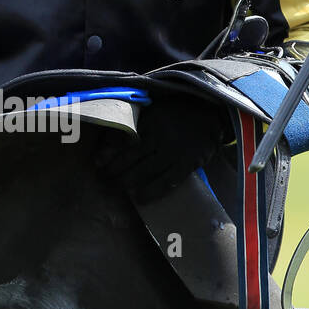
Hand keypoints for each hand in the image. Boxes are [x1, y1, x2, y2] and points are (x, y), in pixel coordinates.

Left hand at [94, 94, 230, 203]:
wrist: (211, 112)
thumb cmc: (177, 112)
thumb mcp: (154, 109)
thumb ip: (136, 120)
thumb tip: (111, 137)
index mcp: (149, 122)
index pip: (123, 140)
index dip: (108, 153)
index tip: (97, 162)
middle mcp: (160, 136)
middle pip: (131, 159)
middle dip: (114, 171)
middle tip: (105, 179)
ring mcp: (174, 151)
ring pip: (146, 172)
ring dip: (129, 182)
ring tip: (119, 188)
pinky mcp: (188, 163)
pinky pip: (167, 182)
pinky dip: (153, 192)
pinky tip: (141, 199)